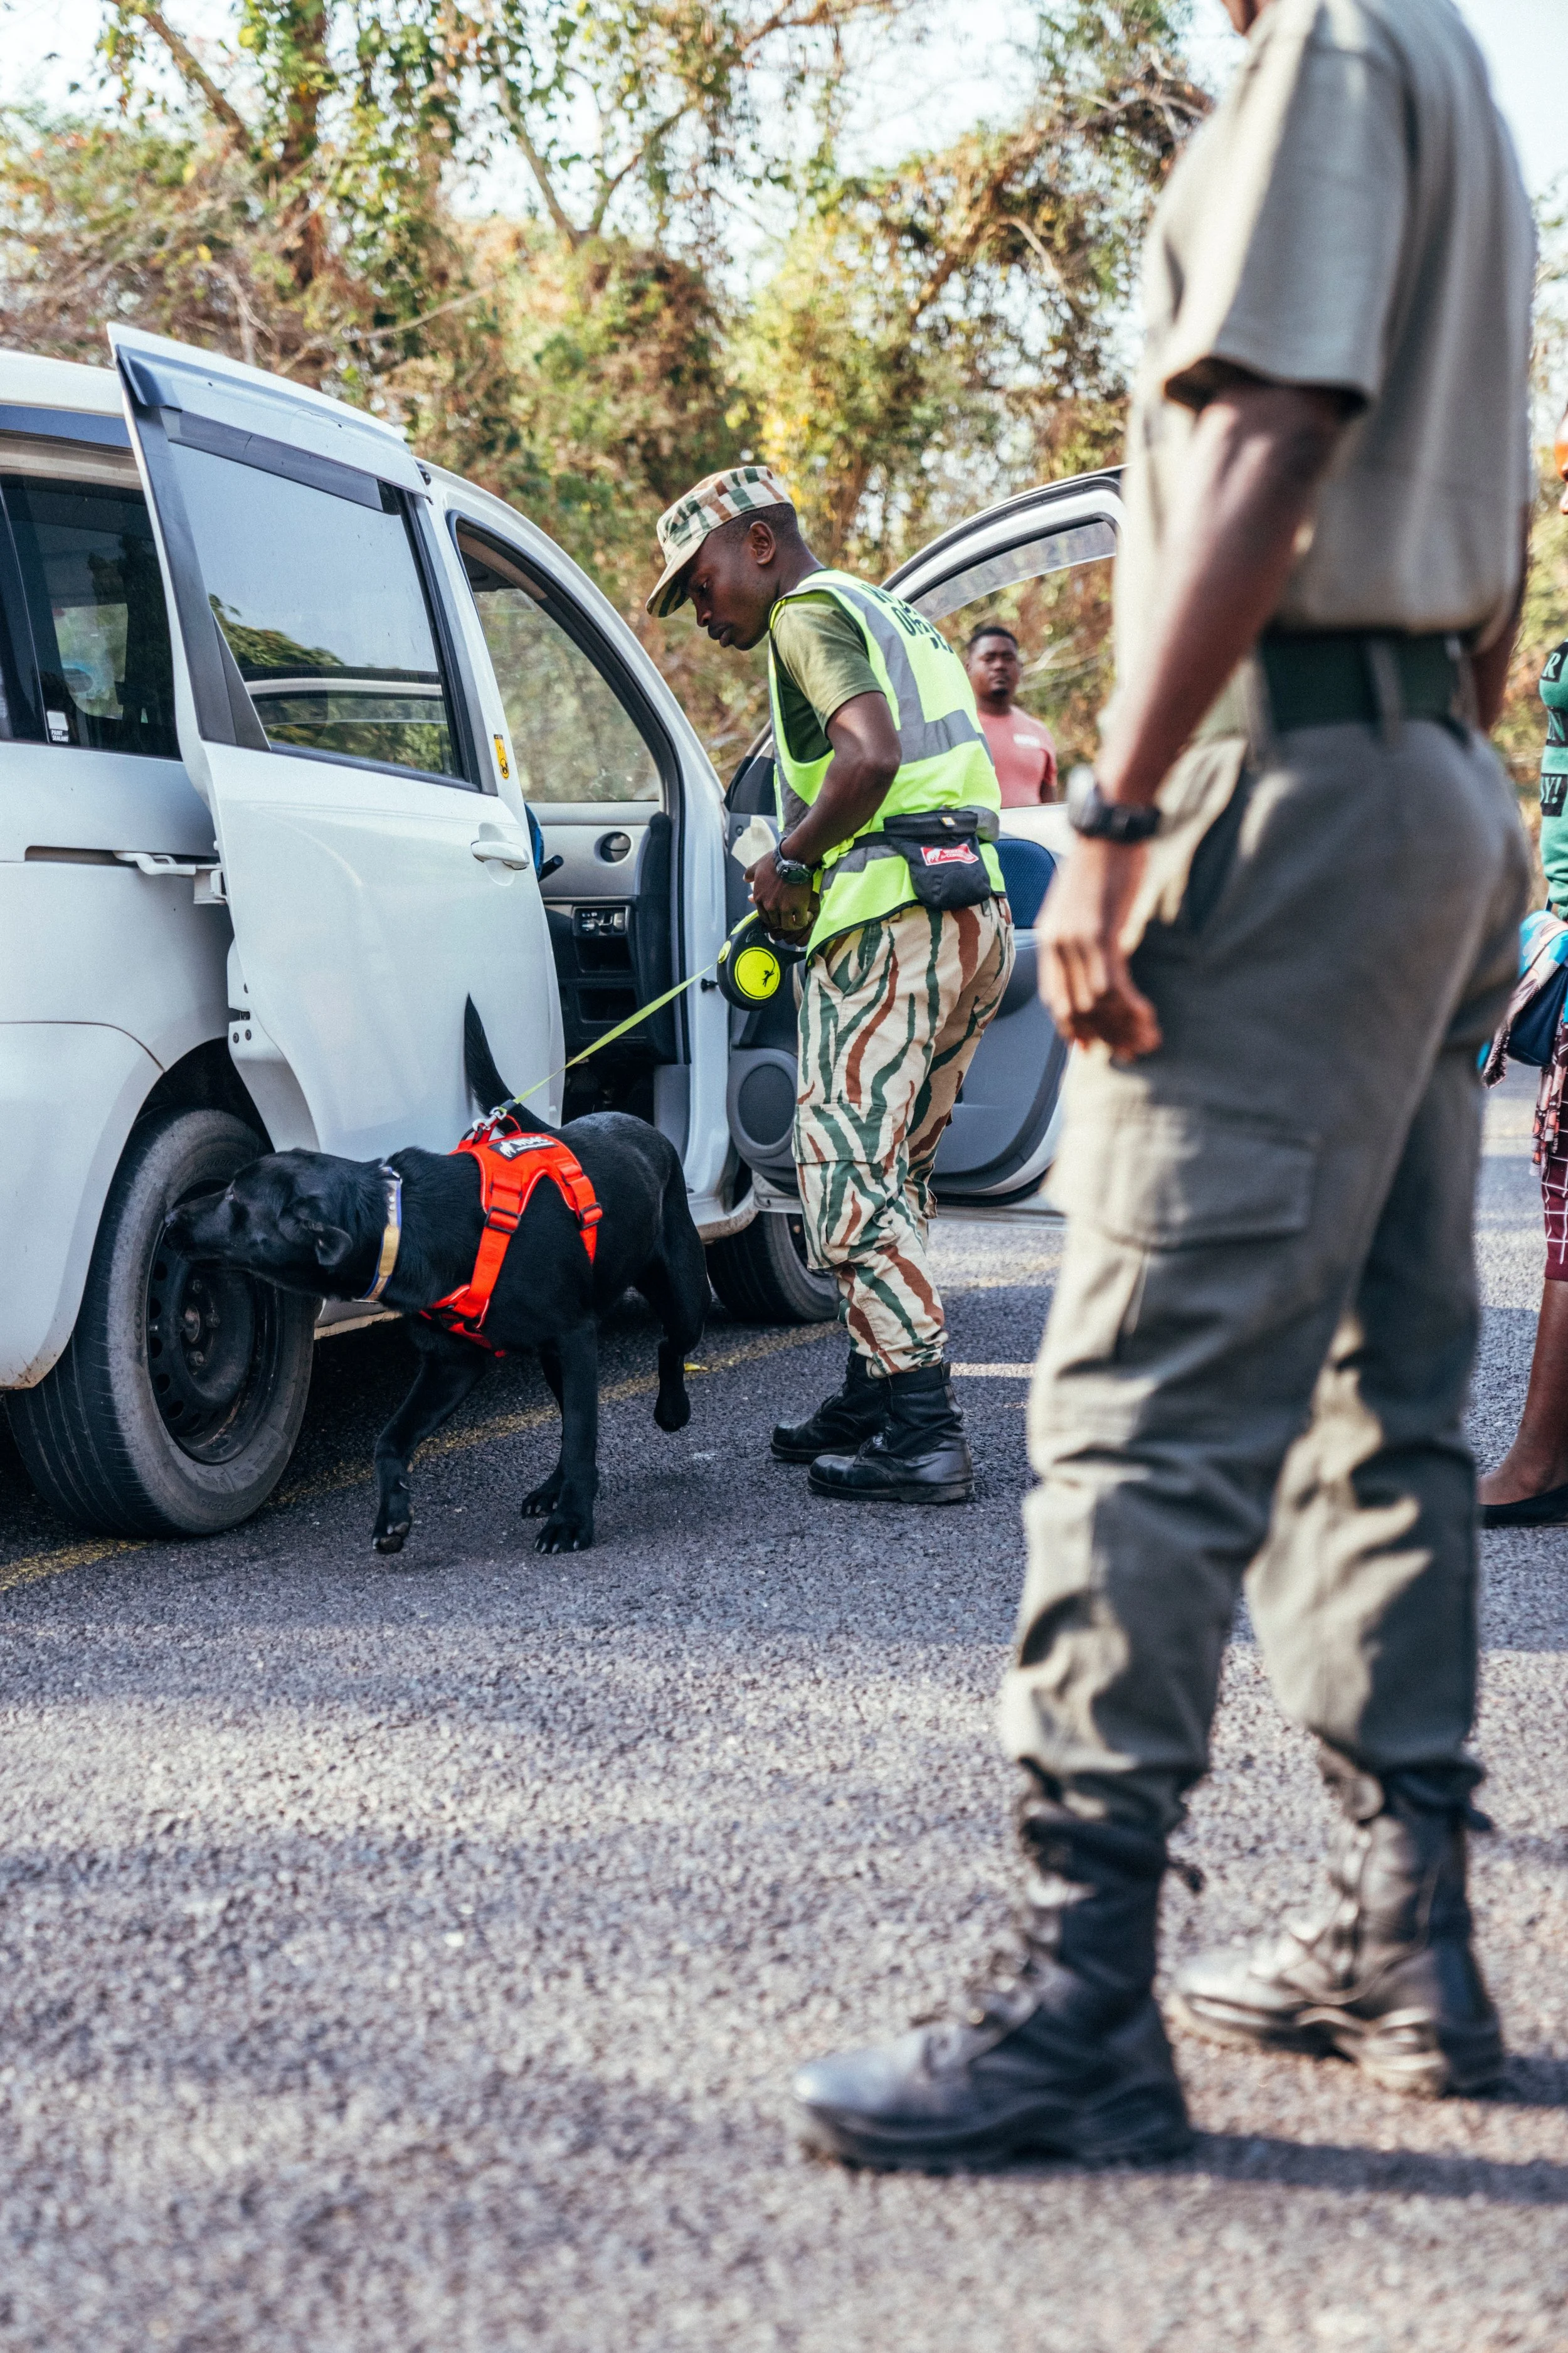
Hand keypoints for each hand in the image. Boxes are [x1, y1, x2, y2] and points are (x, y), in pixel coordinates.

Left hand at [746, 854, 816, 937]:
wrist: (792, 857)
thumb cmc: (775, 860)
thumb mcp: (758, 865)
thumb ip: (750, 873)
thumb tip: (745, 879)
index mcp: (759, 898)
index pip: (763, 916)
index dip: (772, 917)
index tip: (779, 915)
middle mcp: (769, 905)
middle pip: (775, 922)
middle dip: (782, 921)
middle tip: (790, 917)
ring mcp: (783, 907)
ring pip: (787, 925)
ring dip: (793, 924)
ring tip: (799, 918)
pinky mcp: (797, 907)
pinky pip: (800, 921)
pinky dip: (804, 920)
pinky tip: (807, 915)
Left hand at [1039, 837, 1162, 1058]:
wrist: (1108, 831)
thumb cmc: (1100, 864)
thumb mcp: (1078, 907)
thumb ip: (1080, 939)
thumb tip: (1096, 966)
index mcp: (1048, 940)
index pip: (1055, 999)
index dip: (1073, 1028)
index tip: (1091, 1047)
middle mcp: (1057, 945)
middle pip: (1077, 1008)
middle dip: (1105, 1035)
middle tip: (1130, 1051)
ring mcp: (1077, 941)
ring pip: (1097, 1002)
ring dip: (1124, 1026)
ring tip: (1147, 1039)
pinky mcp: (1101, 934)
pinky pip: (1114, 983)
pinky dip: (1131, 1006)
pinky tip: (1148, 1016)